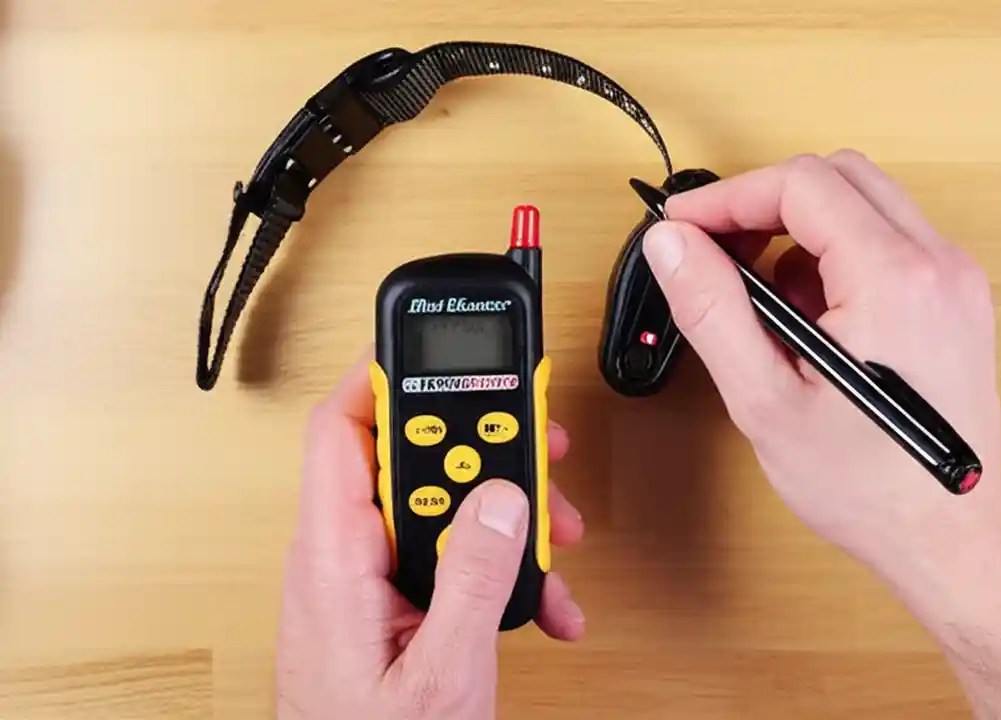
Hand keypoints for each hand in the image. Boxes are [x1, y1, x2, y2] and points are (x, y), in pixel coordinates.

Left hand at [275, 353, 585, 719]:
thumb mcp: (441, 674)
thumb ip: (473, 581)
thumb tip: (502, 497)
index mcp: (334, 558)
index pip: (343, 431)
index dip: (385, 375)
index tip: (446, 353)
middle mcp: (342, 558)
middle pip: (407, 462)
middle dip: (482, 451)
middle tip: (540, 450)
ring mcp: (365, 580)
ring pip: (438, 509)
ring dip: (502, 517)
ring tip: (555, 542)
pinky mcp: (388, 602)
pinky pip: (443, 556)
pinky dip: (495, 568)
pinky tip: (539, 602)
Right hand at [646, 153, 1000, 717]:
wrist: (951, 542)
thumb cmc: (871, 488)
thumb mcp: (767, 401)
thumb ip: (713, 310)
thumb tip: (672, 246)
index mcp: (895, 278)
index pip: (801, 184)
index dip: (728, 197)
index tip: (683, 229)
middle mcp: (939, 265)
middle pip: (839, 176)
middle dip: (765, 201)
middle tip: (714, 250)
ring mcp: (956, 282)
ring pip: (866, 203)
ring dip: (801, 228)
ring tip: (759, 296)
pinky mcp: (956, 303)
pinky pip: (890, 242)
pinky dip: (837, 255)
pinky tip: (807, 318)